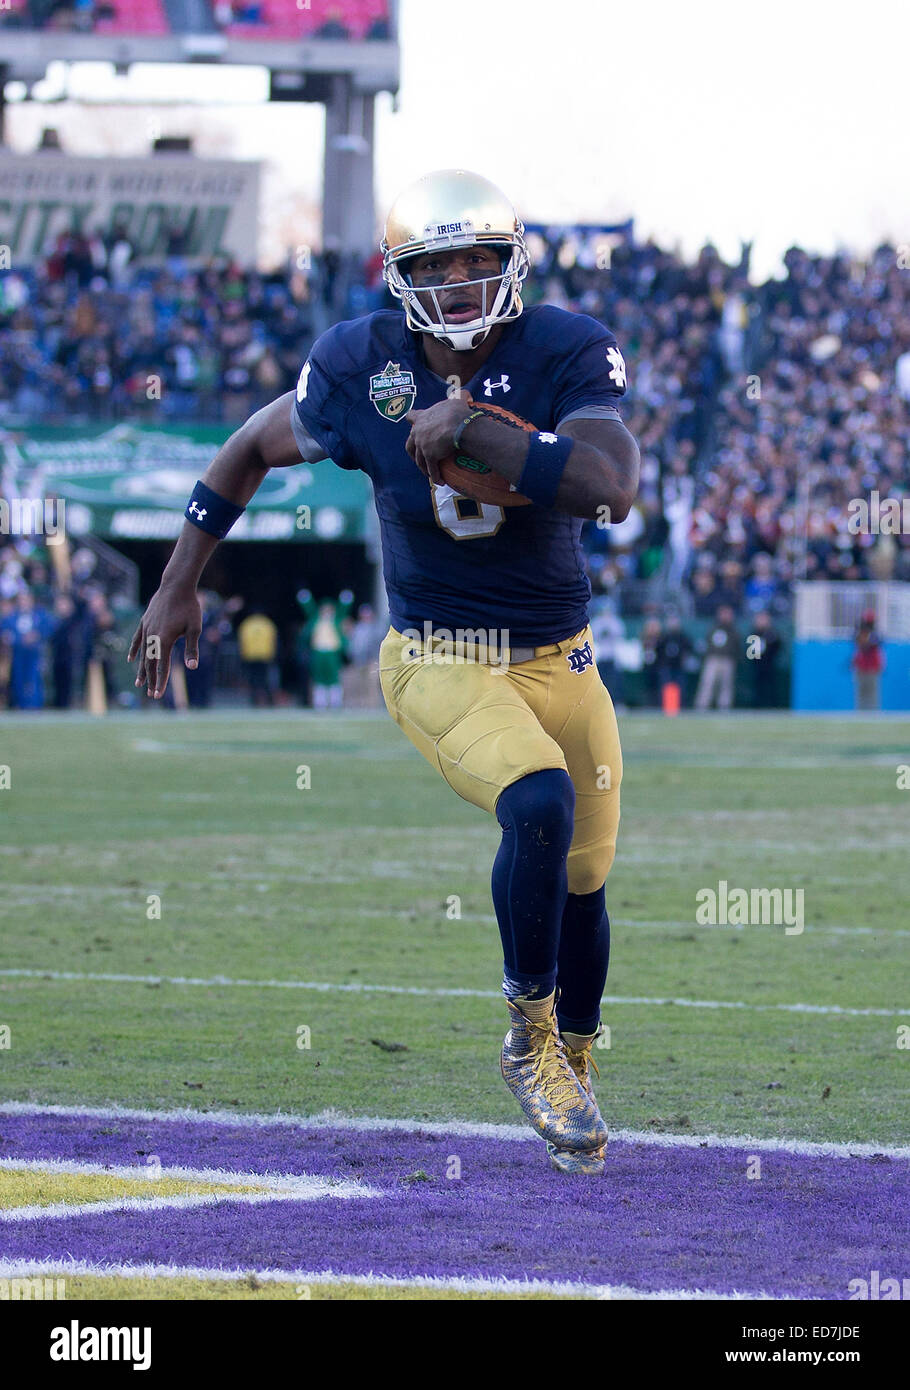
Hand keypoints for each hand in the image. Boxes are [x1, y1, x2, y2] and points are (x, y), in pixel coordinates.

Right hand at [127, 584, 202, 698]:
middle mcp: (152, 636)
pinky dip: (134, 650)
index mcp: (164, 640)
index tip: (157, 695)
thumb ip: (191, 648)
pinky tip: (131, 659)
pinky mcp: (144, 621)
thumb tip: (192, 667)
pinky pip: (137, 639)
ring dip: (141, 669)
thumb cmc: (189, 606)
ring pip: (142, 653)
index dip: (161, 681)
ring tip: (139, 683)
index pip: (161, 666)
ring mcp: (147, 628)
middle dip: (151, 679)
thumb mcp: (194, 628)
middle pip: (150, 662)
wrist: (176, 585)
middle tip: (149, 694)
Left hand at [405, 395, 474, 484]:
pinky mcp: (429, 456)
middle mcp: (418, 432)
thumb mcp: (456, 400)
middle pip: (409, 444)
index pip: (411, 417)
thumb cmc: (456, 411)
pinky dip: (435, 476)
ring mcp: (422, 445)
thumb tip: (467, 395)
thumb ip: (458, 397)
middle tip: (417, 457)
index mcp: (422, 417)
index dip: (412, 420)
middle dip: (412, 451)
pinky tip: (439, 482)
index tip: (411, 423)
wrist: (457, 424)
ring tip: (428, 473)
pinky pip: (431, 469)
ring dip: (423, 467)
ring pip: (418, 460)